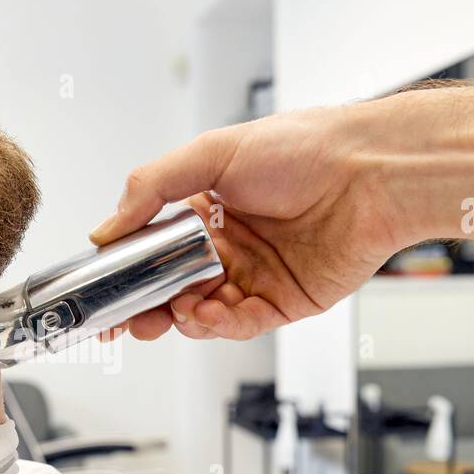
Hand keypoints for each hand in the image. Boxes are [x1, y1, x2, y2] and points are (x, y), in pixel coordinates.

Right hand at [91, 110, 406, 341]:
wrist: (371, 172)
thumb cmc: (304, 148)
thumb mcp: (211, 154)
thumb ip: (151, 188)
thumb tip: (105, 229)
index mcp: (205, 210)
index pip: (152, 250)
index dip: (126, 273)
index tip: (102, 292)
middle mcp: (227, 245)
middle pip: (172, 289)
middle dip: (147, 308)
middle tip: (126, 320)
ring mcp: (255, 276)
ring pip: (203, 313)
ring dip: (182, 318)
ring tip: (174, 312)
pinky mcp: (285, 301)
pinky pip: (242, 324)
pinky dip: (220, 325)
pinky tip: (207, 314)